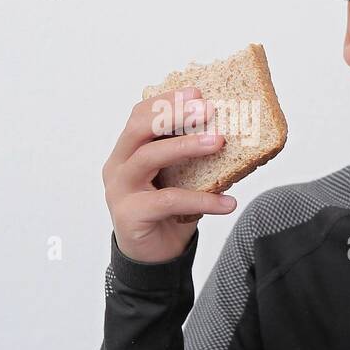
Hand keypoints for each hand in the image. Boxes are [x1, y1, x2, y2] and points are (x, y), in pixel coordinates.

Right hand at [103, 86, 236, 263]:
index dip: (167, 100)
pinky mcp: (130, 214)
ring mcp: (120, 190)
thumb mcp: (179, 178)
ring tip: (219, 142)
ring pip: (150, 157)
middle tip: (206, 109)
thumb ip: (191, 158)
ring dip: (186, 146)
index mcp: (127, 151)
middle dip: (173, 113)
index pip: (140, 115)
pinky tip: (228, 203)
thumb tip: (231, 133)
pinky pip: (170, 200)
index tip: (197, 91)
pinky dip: (202, 200)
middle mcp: (118, 166)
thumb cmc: (167, 214)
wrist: (152, 259)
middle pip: (139, 129)